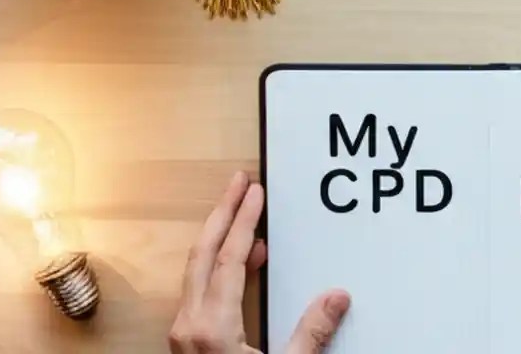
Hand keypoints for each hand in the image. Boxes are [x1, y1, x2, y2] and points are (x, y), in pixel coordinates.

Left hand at [169, 171, 350, 353]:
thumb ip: (310, 333)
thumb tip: (337, 297)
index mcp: (212, 326)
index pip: (228, 260)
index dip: (244, 221)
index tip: (254, 192)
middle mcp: (190, 324)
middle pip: (203, 254)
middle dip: (222, 214)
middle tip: (237, 183)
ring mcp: (184, 332)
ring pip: (196, 270)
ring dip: (218, 238)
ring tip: (242, 214)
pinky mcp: (188, 341)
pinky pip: (198, 289)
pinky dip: (218, 266)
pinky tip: (242, 263)